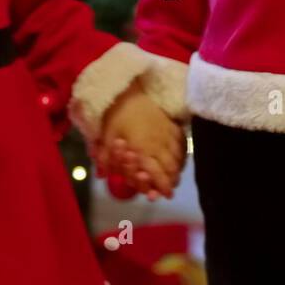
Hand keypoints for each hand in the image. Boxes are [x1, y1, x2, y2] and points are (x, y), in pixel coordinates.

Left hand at [94, 79, 186, 198]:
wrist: (128, 90)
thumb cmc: (115, 114)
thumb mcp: (106, 136)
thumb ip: (106, 157)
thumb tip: (101, 175)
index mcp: (143, 149)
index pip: (157, 173)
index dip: (162, 186)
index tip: (165, 195)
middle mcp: (159, 144)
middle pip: (171, 168)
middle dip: (172, 181)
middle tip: (170, 189)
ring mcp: (167, 133)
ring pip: (178, 157)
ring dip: (178, 169)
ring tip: (175, 176)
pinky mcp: (172, 124)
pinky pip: (182, 142)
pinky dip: (182, 153)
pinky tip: (180, 156)